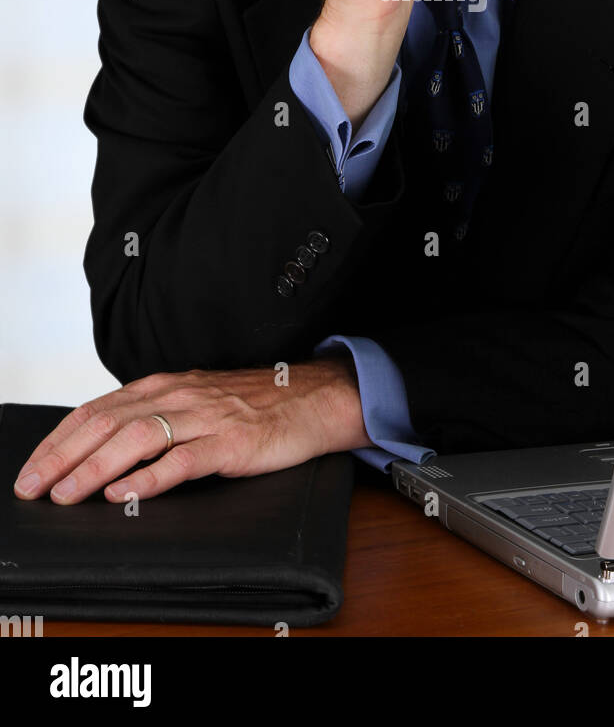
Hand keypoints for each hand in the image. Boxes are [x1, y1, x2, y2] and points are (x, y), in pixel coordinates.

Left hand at [12, 359, 367, 505]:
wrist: (313, 397)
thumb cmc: (254, 405)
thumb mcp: (196, 402)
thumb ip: (155, 417)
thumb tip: (103, 450)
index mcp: (166, 385)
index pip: (97, 409)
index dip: (59, 440)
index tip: (32, 469)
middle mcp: (180, 395)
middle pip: (108, 422)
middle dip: (63, 456)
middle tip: (34, 487)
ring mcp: (206, 417)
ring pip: (138, 437)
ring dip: (94, 468)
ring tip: (67, 494)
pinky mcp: (232, 442)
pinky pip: (184, 459)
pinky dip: (149, 476)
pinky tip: (125, 492)